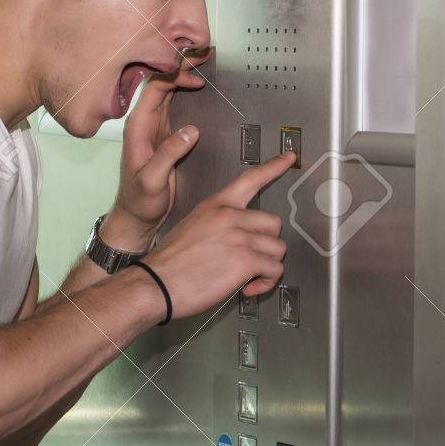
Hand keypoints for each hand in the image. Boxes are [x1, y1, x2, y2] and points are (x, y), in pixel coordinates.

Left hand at [102, 48, 212, 250]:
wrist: (136, 217)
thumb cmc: (139, 202)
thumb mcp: (153, 180)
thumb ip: (169, 154)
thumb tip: (190, 131)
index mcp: (137, 128)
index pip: (154, 89)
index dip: (173, 75)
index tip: (194, 73)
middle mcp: (144, 124)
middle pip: (160, 83)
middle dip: (180, 66)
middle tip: (202, 54)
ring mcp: (153, 128)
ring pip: (167, 90)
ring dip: (182, 74)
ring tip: (201, 61)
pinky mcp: (164, 135)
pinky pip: (173, 103)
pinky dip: (185, 89)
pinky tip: (197, 84)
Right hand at [138, 151, 296, 320]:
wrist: (155, 283)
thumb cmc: (169, 263)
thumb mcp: (191, 227)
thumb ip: (218, 225)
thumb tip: (238, 237)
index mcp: (216, 205)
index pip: (250, 179)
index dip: (274, 167)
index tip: (289, 158)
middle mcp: (230, 216)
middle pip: (273, 222)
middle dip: (266, 243)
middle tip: (251, 258)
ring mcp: (239, 237)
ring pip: (278, 248)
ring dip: (267, 265)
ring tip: (249, 276)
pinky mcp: (245, 260)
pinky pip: (274, 270)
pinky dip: (265, 283)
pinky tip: (248, 287)